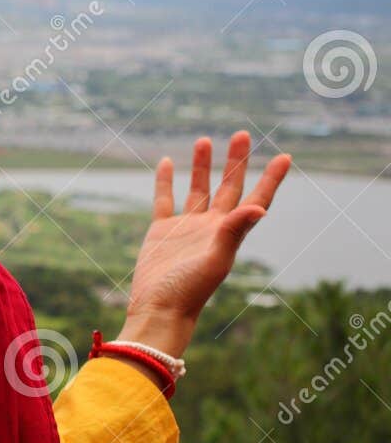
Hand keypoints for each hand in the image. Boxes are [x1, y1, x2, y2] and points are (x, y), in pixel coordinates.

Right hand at [119, 132, 289, 358]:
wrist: (158, 308)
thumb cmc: (190, 289)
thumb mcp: (217, 259)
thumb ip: (234, 231)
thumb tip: (259, 208)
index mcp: (229, 232)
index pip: (256, 199)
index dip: (271, 179)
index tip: (284, 156)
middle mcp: (211, 226)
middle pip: (228, 186)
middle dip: (236, 161)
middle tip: (241, 134)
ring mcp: (186, 227)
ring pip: (198, 189)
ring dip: (202, 165)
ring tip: (204, 139)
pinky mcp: (162, 230)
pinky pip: (165, 200)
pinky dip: (165, 181)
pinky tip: (166, 163)